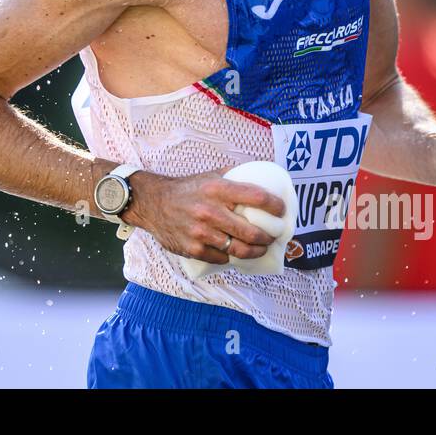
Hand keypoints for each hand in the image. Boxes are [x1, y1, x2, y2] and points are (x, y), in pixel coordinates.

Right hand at [126, 169, 285, 263]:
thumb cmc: (187, 190)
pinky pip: (222, 257)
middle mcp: (210, 211)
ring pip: (239, 249)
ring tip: (260, 248)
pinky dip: (231, 256)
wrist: (154, 203)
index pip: (257, 197)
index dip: (275, 206)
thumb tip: (261, 177)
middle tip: (272, 236)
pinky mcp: (194, 249)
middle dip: (268, 237)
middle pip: (252, 231)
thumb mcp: (209, 176)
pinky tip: (234, 251)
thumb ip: (233, 177)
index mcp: (218, 189)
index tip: (281, 211)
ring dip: (255, 251)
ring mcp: (202, 232)